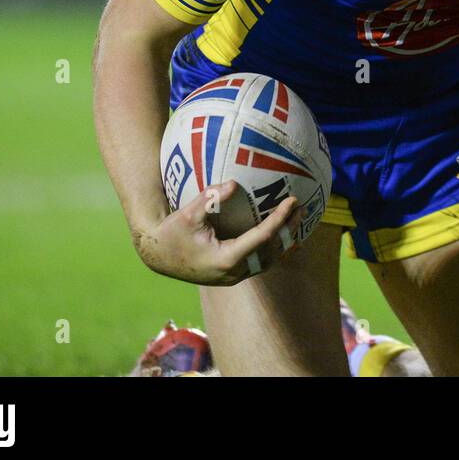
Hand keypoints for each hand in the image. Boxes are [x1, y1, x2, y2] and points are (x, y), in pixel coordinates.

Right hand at [133, 180, 304, 285]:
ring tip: (297, 221)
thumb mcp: (188, 213)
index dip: (280, 219)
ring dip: (284, 241)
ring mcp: (233, 276)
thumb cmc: (171, 232)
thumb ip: (210, 198)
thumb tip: (233, 183)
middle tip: (302, 209)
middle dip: (289, 230)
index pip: (262, 237)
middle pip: (272, 251)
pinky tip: (282, 235)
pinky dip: (274, 249)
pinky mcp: (231, 275)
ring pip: (268, 261)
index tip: (292, 201)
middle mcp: (234, 272)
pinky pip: (259, 262)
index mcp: (226, 258)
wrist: (157, 256)